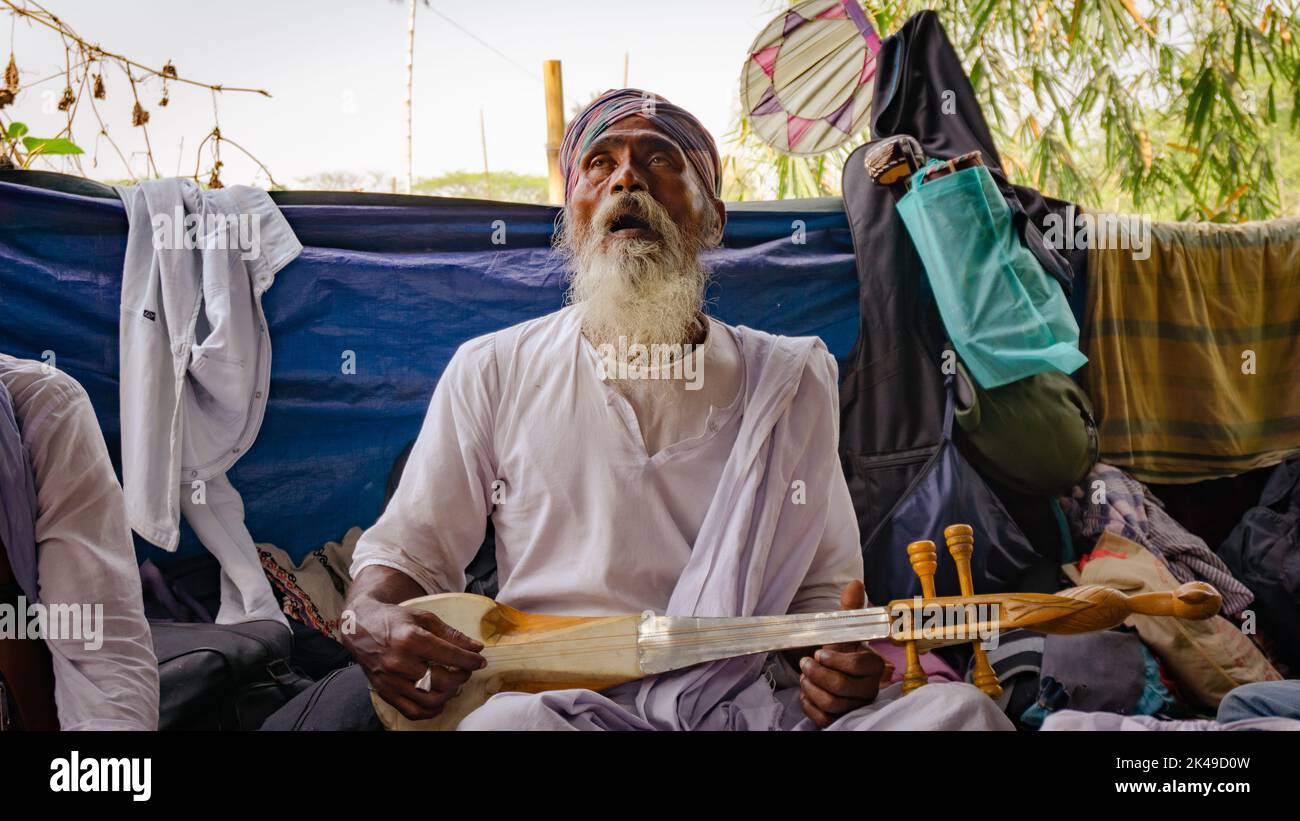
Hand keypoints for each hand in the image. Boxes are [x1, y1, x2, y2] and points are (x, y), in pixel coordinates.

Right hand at [343, 595, 485, 720]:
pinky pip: (412, 711)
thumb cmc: (394, 620)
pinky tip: (439, 699)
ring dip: (449, 694)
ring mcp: (390, 680)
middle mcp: (399, 662)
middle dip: (462, 677)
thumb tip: (476, 648)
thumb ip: (451, 634)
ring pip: (429, 700)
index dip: (470, 660)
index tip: (480, 661)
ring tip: (453, 682)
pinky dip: (430, 710)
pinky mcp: (385, 692)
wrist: (359, 627)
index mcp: (411, 639)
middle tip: (466, 670)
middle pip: (442, 681)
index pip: (449, 655)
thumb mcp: (423, 618)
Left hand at [797, 579, 888, 727]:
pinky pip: (823, 718)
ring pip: (832, 704)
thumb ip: (849, 612)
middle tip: (806, 663)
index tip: (820, 652)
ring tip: (805, 677)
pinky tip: (807, 693)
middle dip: (817, 673)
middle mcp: (869, 690)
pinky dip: (809, 705)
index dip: (835, 659)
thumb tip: (855, 583)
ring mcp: (856, 708)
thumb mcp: (845, 634)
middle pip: (841, 686)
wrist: (840, 682)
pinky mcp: (843, 722)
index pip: (857, 665)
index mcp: (873, 667)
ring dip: (811, 688)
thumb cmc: (843, 657)